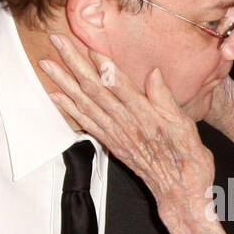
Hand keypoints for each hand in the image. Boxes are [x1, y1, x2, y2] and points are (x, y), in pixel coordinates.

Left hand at [39, 35, 215, 221]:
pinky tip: (56, 96)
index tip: (87, 44)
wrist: (180, 192)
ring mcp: (115, 134)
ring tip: (47, 64)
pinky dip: (69, 109)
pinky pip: (85, 123)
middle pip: (94, 89)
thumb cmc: (187, 158)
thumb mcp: (186, 126)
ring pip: (84, 103)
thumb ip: (166, 98)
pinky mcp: (111, 143)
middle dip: (74, 63)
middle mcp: (125, 123)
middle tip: (57, 41)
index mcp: (144, 116)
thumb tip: (154, 73)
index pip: (118, 85)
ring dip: (63, 82)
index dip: (102, 65)